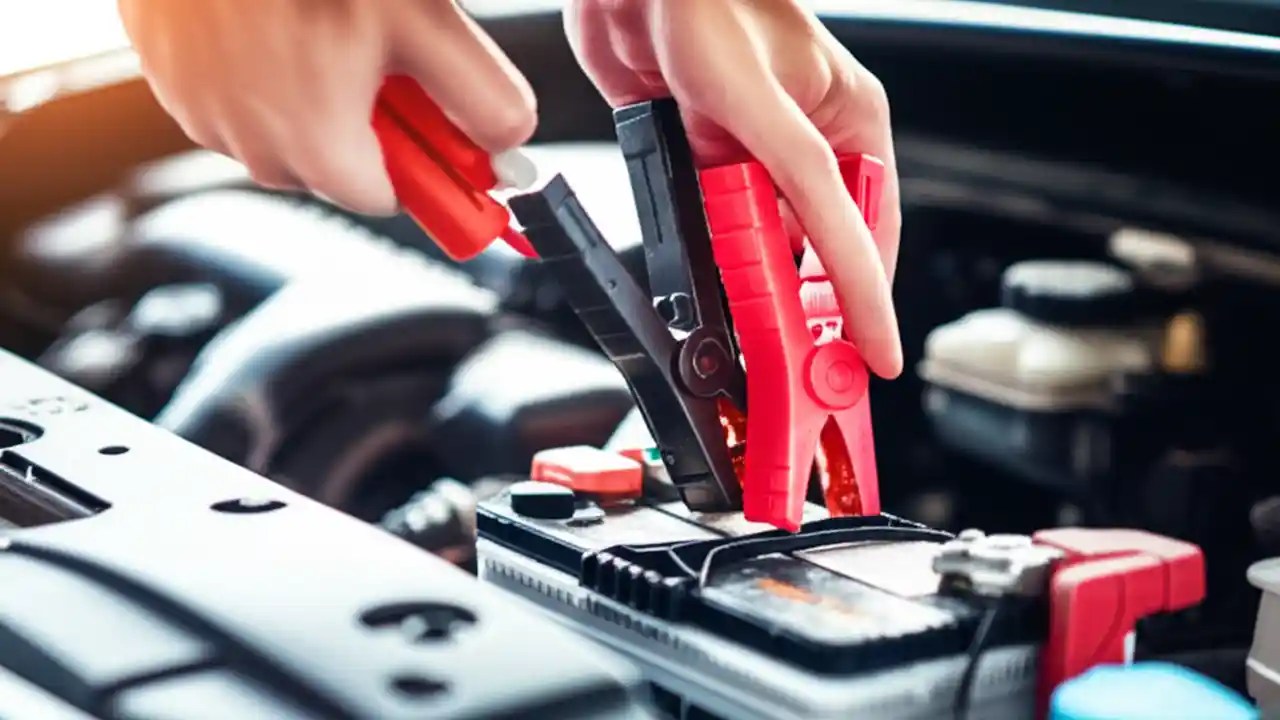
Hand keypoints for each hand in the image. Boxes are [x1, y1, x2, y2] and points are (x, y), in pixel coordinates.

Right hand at [118, 0, 535, 215]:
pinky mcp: (165, 72)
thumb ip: (480, 99)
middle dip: (361, 121)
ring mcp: (199, 111)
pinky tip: (269, 14)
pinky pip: (228, 91)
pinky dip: (255, 65)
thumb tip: (508, 142)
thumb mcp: (424, 24)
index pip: (386, 198)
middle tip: (374, 49)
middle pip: (332, 165)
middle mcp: (250, 148)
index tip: (432, 120)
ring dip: (306, 91)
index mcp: (316, 152)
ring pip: (279, 127)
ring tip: (314, 20)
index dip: (417, 155)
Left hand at [565, 0, 902, 377]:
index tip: (874, 352)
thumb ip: (805, 185)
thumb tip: (832, 252)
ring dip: (759, 277)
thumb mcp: (771, 107)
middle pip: (819, 242)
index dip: (871, 298)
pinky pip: (714, 221)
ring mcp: (750, 148)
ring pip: (765, 237)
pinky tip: (712, 273)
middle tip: (804, 353)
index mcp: (849, 120)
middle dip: (810, 297)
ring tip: (759, 322)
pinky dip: (714, 250)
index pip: (870, 229)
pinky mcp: (700, 150)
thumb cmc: (710, 1)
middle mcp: (804, 138)